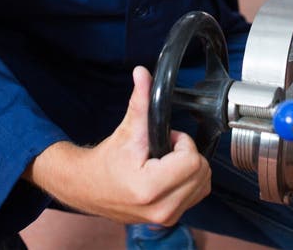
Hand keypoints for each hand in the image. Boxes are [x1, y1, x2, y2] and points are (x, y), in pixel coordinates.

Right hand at [24, 67, 210, 225]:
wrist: (88, 187)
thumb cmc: (106, 162)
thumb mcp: (126, 129)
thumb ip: (140, 100)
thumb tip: (143, 73)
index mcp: (150, 187)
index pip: (193, 160)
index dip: (181, 142)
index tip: (165, 139)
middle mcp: (161, 209)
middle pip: (202, 173)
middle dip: (187, 154)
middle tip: (164, 149)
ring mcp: (166, 217)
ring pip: (204, 184)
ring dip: (189, 168)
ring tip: (165, 161)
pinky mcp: (169, 219)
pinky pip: (197, 194)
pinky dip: (189, 181)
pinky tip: (168, 172)